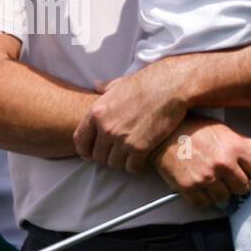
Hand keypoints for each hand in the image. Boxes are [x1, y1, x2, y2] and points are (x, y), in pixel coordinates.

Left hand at [73, 61, 187, 172]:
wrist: (170, 87)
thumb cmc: (145, 82)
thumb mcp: (120, 83)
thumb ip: (105, 88)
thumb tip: (96, 85)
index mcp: (97, 112)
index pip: (80, 140)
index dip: (84, 150)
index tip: (90, 154)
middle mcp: (106, 128)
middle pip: (97, 156)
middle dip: (106, 157)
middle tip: (115, 154)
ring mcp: (122, 139)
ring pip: (114, 164)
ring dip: (121, 162)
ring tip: (129, 157)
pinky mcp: (140, 148)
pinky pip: (132, 167)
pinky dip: (136, 166)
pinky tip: (141, 159)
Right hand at [150, 116, 250, 207]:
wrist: (162, 133)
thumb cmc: (194, 129)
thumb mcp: (224, 131)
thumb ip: (247, 146)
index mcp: (234, 147)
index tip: (246, 170)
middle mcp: (222, 164)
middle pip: (243, 188)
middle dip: (236, 183)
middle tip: (225, 175)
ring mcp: (205, 177)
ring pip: (224, 198)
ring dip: (219, 191)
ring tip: (209, 178)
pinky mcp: (189, 187)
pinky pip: (204, 203)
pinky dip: (202, 197)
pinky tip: (198, 185)